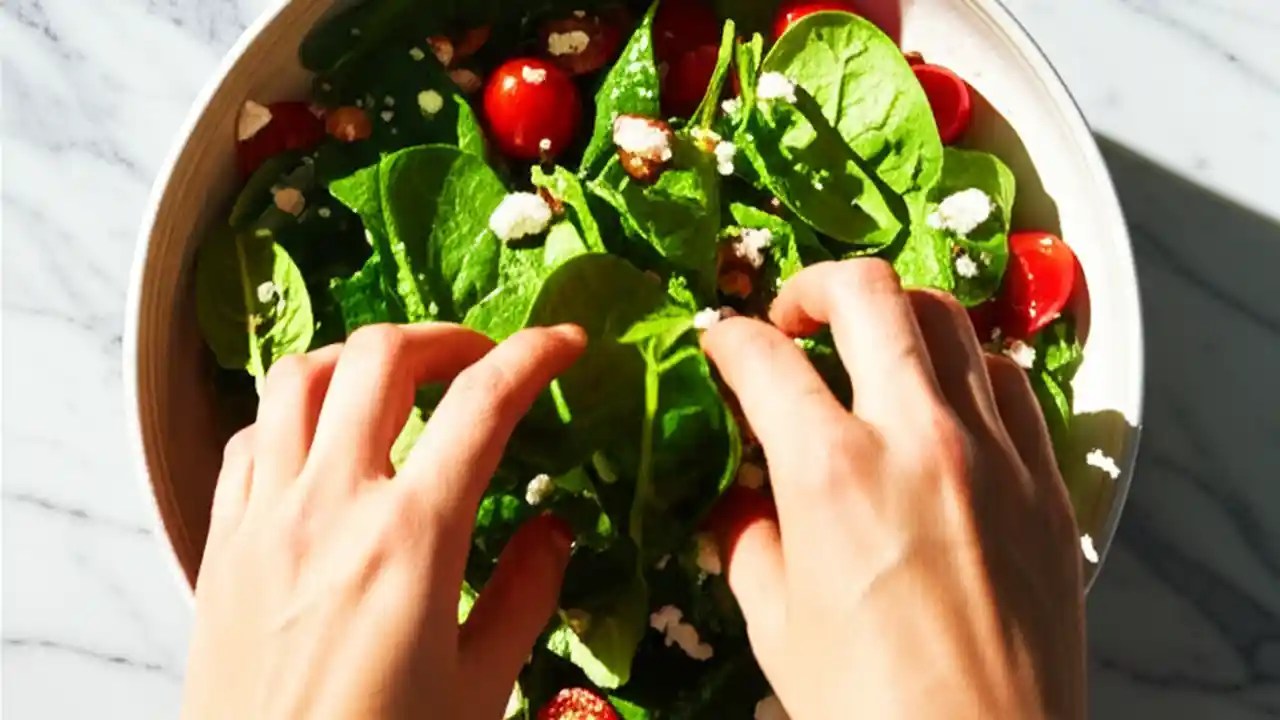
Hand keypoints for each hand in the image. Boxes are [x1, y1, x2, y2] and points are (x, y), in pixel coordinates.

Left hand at [181, 323, 585, 719]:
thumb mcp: (483, 684)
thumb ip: (526, 592)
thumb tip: (554, 527)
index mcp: (411, 536)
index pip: (482, 404)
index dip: (534, 355)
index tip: (567, 342)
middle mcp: (331, 502)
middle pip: (380, 357)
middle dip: (444, 337)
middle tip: (480, 361)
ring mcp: (264, 514)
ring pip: (298, 376)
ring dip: (358, 359)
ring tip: (398, 383)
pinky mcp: (220, 538)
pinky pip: (250, 437)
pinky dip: (292, 413)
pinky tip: (322, 442)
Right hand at [703, 261, 1084, 719]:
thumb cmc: (866, 706)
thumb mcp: (774, 623)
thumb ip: (748, 538)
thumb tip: (741, 499)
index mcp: (830, 471)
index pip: (763, 358)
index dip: (727, 338)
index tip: (719, 344)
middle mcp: (916, 436)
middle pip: (869, 293)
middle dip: (813, 285)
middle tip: (792, 317)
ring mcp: (993, 451)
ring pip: (950, 319)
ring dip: (896, 315)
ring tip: (870, 346)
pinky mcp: (1046, 480)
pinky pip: (1011, 382)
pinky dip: (968, 367)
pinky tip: (946, 397)